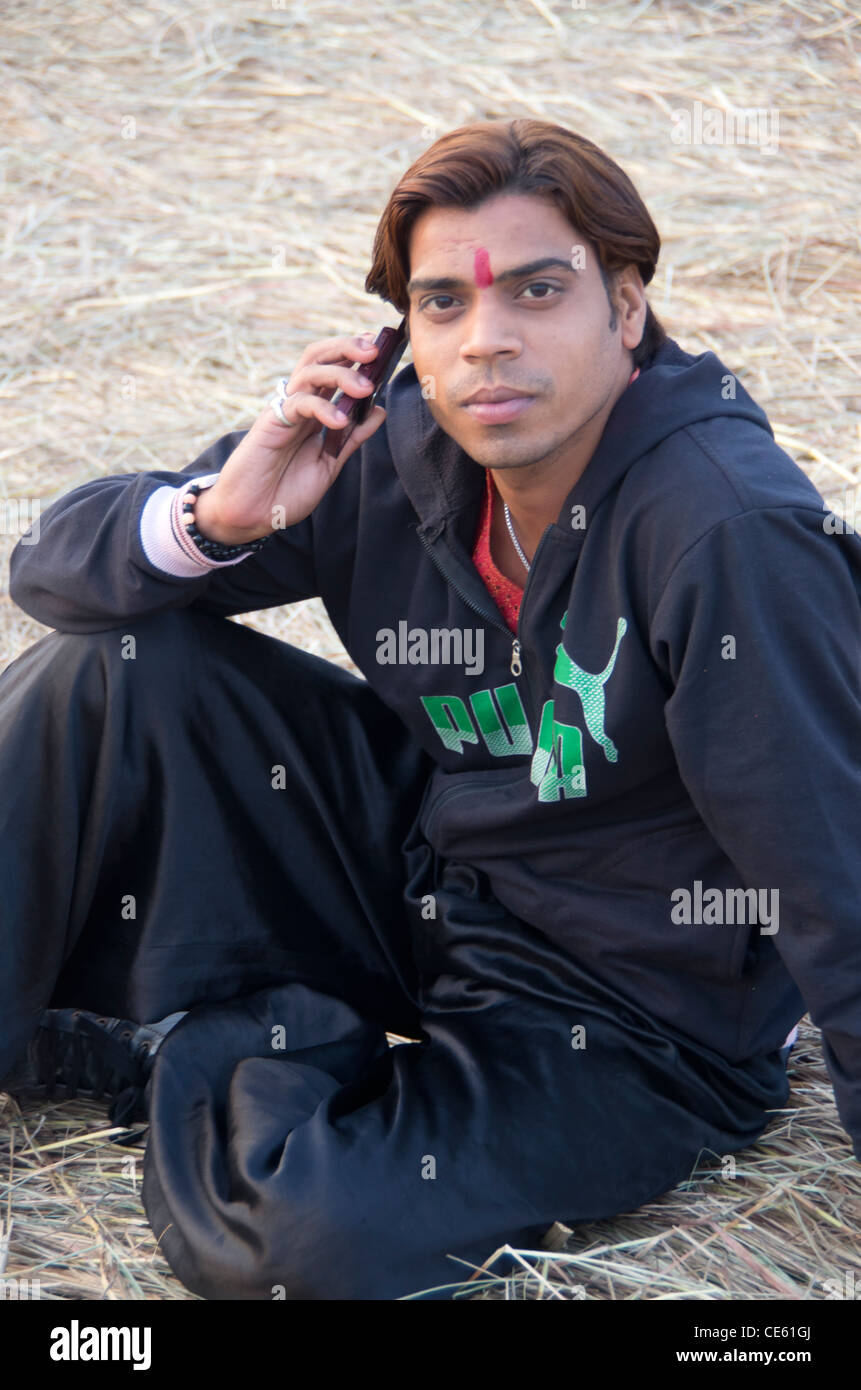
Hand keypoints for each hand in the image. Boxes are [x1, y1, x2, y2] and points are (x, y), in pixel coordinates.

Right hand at [194, 332, 385, 543]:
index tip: (380, 346)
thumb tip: (379, 410)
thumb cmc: (286, 490)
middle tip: (374, 351)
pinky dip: (323, 408)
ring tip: (366, 387)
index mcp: (313, 410)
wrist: (253, 514)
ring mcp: (284, 411)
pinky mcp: (271, 423)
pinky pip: (298, 403)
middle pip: (319, 358)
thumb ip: (352, 437)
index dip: (353, 353)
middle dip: (347, 347)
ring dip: (341, 374)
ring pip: (310, 372)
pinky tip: (340, 421)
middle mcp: (298, 404)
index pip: (332, 367)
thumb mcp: (330, 463)